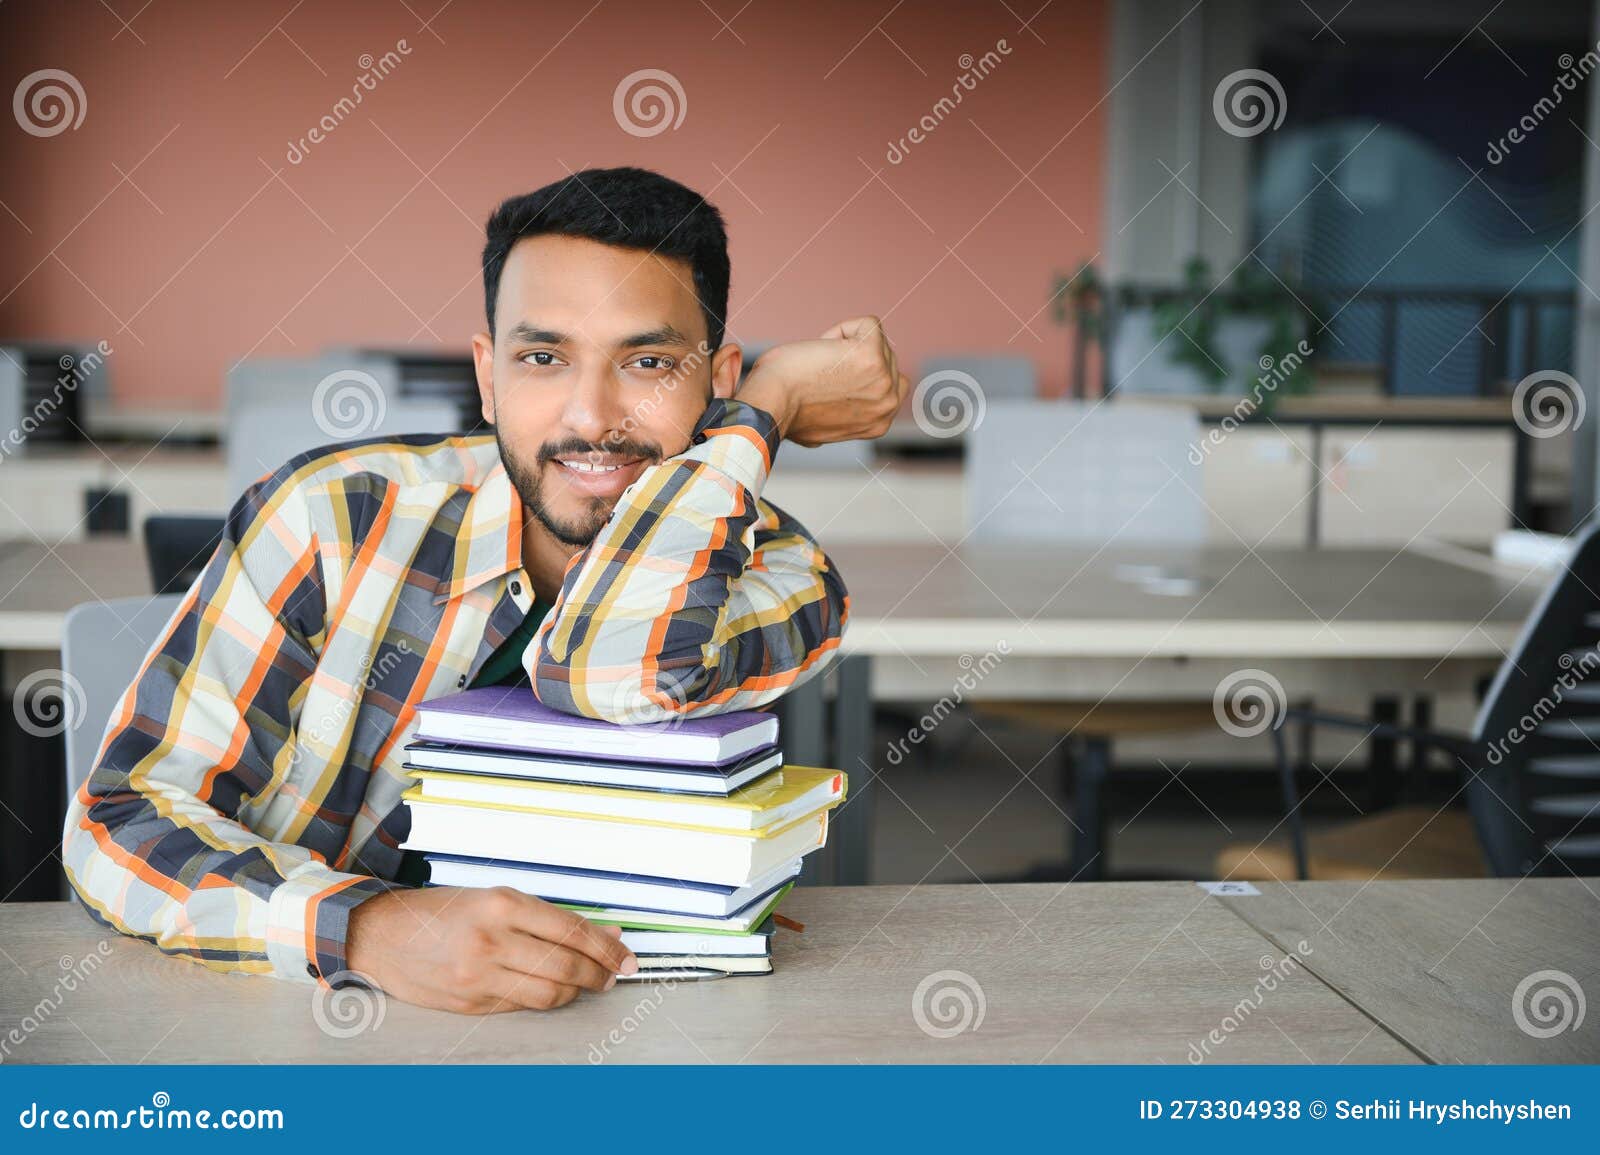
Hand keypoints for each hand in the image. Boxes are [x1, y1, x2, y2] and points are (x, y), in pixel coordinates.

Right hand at [345, 885, 637, 1013]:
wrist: (381, 934)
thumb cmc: (439, 912)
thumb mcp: (495, 899)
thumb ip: (547, 918)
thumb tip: (603, 933)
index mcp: (501, 904)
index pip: (571, 930)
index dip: (606, 948)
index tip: (626, 956)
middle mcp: (491, 940)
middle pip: (565, 966)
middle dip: (599, 973)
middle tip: (614, 974)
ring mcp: (479, 976)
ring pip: (548, 993)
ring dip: (576, 991)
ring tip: (586, 983)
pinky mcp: (470, 1003)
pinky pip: (521, 1005)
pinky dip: (542, 998)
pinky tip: (550, 988)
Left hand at [737, 315, 909, 446]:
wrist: (771, 402)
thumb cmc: (785, 410)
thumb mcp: (824, 424)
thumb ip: (845, 414)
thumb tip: (841, 400)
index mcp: (879, 423)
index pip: (888, 383)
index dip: (859, 374)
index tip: (831, 380)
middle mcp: (887, 403)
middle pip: (885, 359)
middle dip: (853, 357)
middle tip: (821, 373)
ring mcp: (882, 379)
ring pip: (876, 340)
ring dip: (844, 343)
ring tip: (820, 364)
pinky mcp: (871, 355)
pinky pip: (868, 324)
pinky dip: (842, 328)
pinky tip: (821, 348)